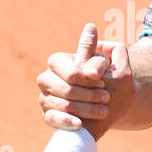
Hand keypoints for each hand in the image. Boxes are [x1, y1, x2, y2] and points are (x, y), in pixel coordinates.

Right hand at [38, 23, 135, 138]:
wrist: (96, 106)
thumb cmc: (97, 79)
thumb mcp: (98, 64)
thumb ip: (94, 49)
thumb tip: (90, 27)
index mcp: (56, 61)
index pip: (72, 72)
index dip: (88, 79)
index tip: (103, 81)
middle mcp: (45, 78)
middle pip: (68, 89)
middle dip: (90, 95)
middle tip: (108, 97)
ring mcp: (44, 98)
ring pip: (63, 105)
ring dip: (86, 109)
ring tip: (104, 111)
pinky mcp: (47, 115)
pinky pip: (53, 119)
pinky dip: (66, 122)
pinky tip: (80, 124)